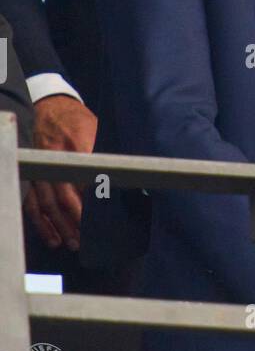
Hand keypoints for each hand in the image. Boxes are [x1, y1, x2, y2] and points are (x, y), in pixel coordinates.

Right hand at [23, 95, 96, 250]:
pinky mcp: (31, 174)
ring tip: (73, 243)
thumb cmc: (79, 120)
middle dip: (78, 219)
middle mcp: (56, 158)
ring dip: (60, 226)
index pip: (88, 177)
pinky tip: (52, 237)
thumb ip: (106, 151)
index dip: (97, 199)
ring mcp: (40, 167)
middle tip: (89, 238)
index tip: (108, 216)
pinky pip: (33, 203)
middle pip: (66, 195)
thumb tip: (127, 175)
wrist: (49, 107)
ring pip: (48, 203)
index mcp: (78, 143)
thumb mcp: (97, 128)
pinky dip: (41, 222)